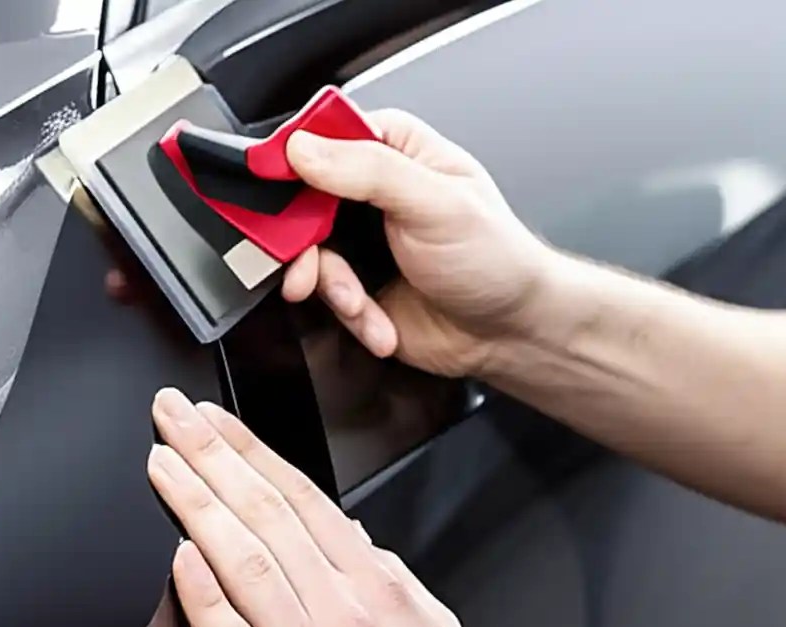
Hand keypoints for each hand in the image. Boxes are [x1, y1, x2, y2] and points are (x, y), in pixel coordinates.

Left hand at [148, 388, 481, 626]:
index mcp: (380, 589)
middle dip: (213, 456)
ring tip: (162, 465)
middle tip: (172, 416)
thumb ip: (395, 584)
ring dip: (197, 506)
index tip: (215, 421)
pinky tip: (178, 559)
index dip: (252, 452)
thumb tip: (360, 541)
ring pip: (245, 561)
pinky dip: (205, 597)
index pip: (304, 499)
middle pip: (267, 514)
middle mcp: (345, 612)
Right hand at [283, 109, 557, 376]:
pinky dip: (348, 315)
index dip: (291, 161)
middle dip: (300, 242)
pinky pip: (322, 293)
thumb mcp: (436, 203)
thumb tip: (303, 148)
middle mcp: (370, 189)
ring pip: (304, 251)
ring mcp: (359, 238)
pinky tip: (381, 323)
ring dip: (329, 286)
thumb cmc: (495, 258)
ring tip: (357, 303)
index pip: (322, 135)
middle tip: (306, 270)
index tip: (275, 189)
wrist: (509, 332)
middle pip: (300, 197)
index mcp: (393, 149)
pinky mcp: (354, 282)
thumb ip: (369, 171)